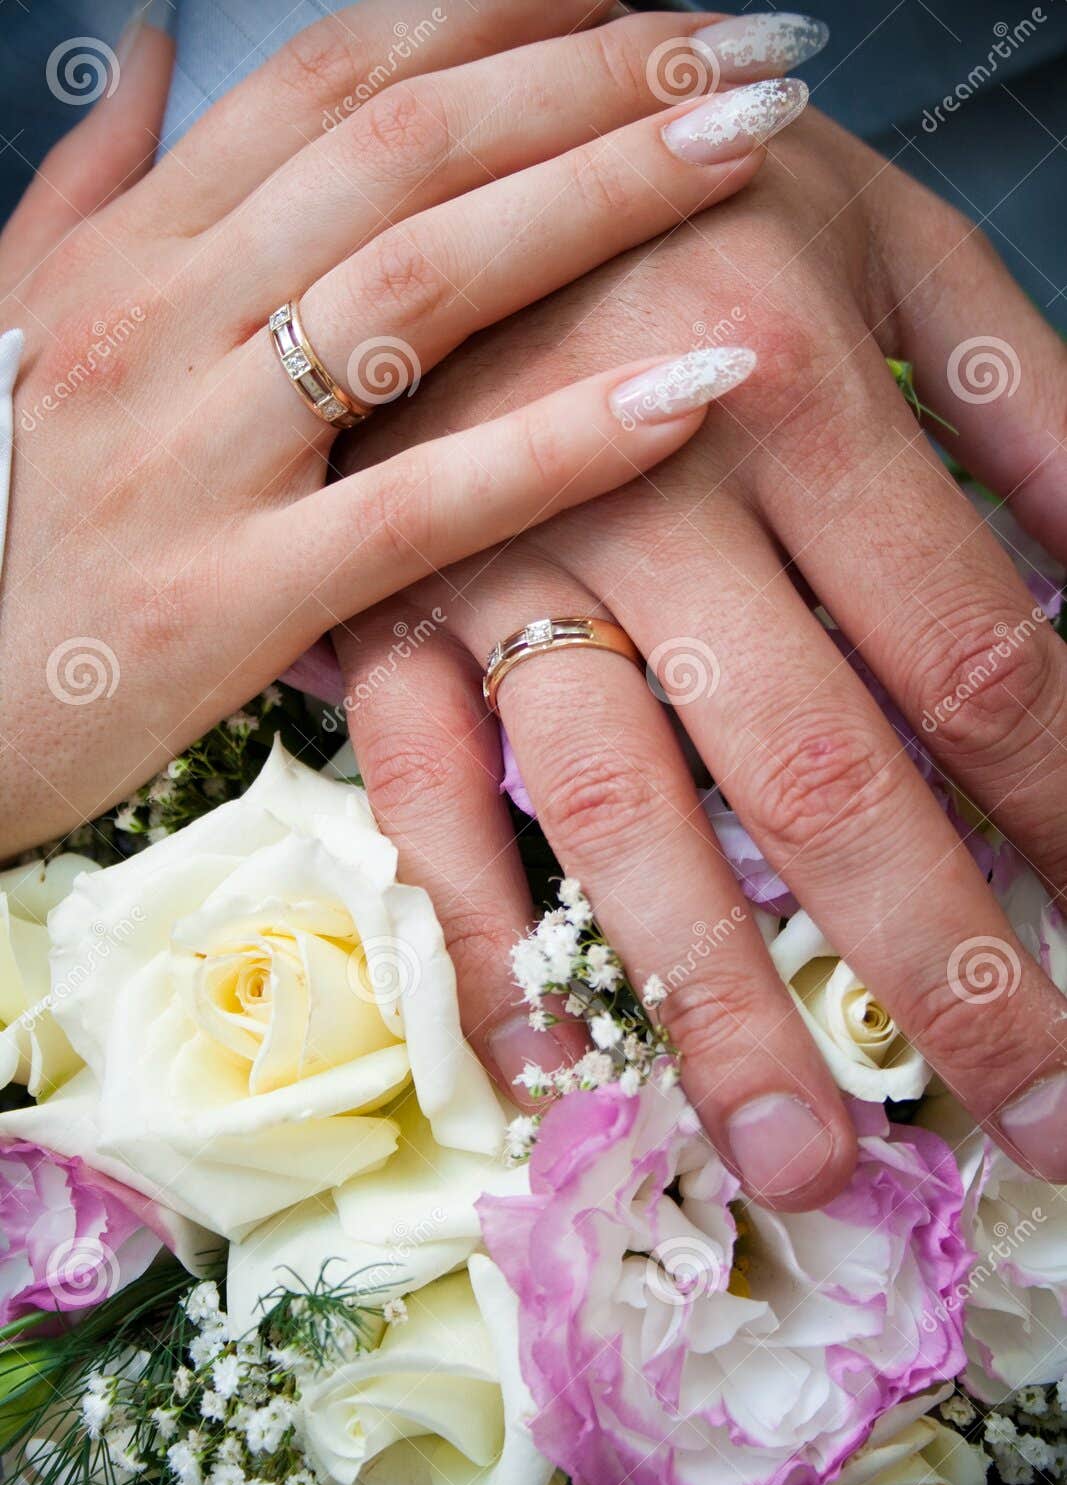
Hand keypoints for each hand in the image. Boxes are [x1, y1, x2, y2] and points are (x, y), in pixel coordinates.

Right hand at [0, 2, 785, 853]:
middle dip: (591, 76)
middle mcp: (160, 321)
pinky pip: (417, 506)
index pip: (333, 75)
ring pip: (417, 287)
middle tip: (749, 46)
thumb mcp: (19, 323)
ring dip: (598, 200)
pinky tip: (688, 392)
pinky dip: (556, 444)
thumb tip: (142, 48)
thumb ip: (91, 185)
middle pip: (403, 147)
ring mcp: (194, 457)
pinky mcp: (230, 598)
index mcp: (132, 251)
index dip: (496, 11)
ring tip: (745, 152)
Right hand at [338, 62, 1066, 1201]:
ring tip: (800, 1160)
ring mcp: (494, 564)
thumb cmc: (697, 194)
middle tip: (1040, 1130)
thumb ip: (1030, 412)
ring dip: (716, 1005)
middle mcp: (643, 490)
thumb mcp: (893, 244)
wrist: (447, 139)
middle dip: (943, 971)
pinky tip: (557, 1070)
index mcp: (796, 379)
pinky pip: (424, 802)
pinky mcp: (382, 613)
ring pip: (618, 817)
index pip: (973, 658)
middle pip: (818, 775)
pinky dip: (485, 942)